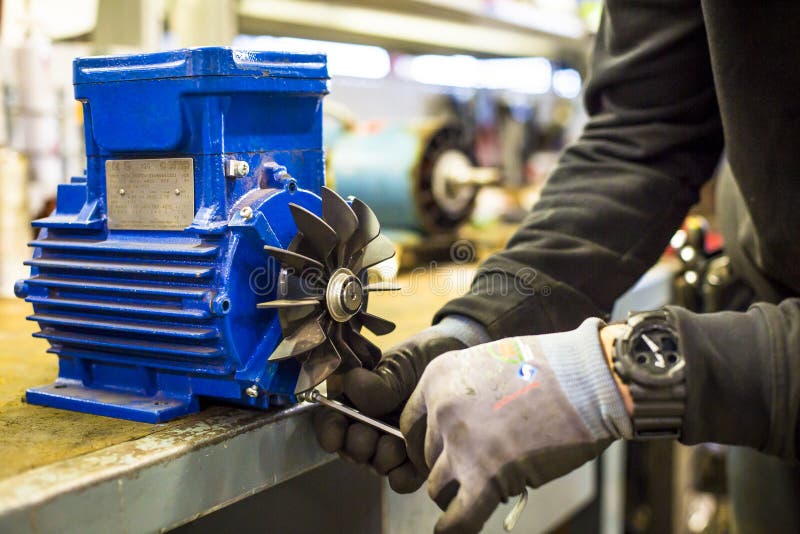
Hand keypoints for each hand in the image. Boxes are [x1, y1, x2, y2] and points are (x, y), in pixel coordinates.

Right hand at [312, 328, 466, 492]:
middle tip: (368, 437)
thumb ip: (381, 381)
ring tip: (397, 445)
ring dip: (382, 459)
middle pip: (349, 447)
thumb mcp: (402, 364)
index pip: (330, 419)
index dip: (329, 430)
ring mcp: (390, 444)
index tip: (335, 436)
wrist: (459, 360)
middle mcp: (367, 424)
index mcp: (354, 399)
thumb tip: (353, 386)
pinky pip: (401, 478)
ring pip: (374, 464)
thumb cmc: (422, 357)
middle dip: (358, 445)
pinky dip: (403, 476)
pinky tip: (411, 464)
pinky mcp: (415, 459)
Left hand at [400, 318, 632, 533]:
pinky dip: (454, 530)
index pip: (410, 425)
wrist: (586, 378)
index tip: (438, 456)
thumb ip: (465, 394)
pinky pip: (456, 519)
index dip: (423, 445)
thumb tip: (454, 430)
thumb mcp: (488, 365)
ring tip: (485, 487)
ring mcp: (460, 443)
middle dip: (449, 466)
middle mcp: (441, 409)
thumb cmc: (549, 369)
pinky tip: (457, 530)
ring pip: (437, 488)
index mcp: (438, 377)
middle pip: (426, 458)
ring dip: (457, 493)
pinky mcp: (485, 476)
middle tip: (478, 466)